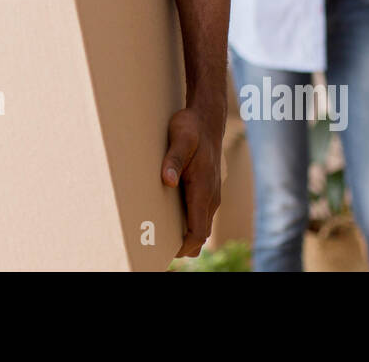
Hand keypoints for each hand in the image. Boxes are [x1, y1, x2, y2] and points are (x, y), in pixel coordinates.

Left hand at [162, 105, 222, 257]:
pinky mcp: (207, 190)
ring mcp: (211, 194)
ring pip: (201, 226)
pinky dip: (189, 224)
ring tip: (159, 235)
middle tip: (157, 247)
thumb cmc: (191, 128)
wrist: (207, 119)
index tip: (166, 250)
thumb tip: (168, 180)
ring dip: (186, 236)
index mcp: (203, 189)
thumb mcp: (179, 138)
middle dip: (183, 246)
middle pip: (201, 235)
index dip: (184, 246)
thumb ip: (173, 159)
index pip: (198, 231)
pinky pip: (200, 215)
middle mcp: (211, 196)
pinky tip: (169, 218)